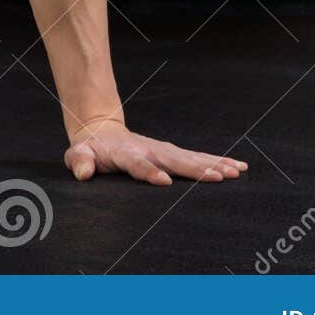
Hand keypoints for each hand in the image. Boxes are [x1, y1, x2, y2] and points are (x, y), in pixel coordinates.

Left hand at [63, 119, 247, 185]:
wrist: (102, 132)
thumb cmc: (90, 149)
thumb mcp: (78, 154)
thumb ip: (79, 161)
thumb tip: (82, 172)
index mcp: (128, 154)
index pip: (139, 165)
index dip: (150, 173)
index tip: (164, 181)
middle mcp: (150, 151)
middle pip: (175, 161)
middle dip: (196, 169)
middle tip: (218, 177)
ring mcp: (164, 151)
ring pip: (192, 158)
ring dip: (214, 164)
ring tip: (235, 172)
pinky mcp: (173, 154)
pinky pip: (198, 158)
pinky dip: (218, 162)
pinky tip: (237, 167)